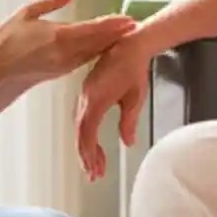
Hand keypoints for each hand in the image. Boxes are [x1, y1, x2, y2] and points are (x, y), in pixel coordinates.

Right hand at [0, 0, 136, 83]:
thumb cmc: (7, 41)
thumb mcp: (27, 13)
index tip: (129, 19)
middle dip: (118, 34)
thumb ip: (52, 2)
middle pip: (100, 42)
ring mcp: (66, 65)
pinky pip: (86, 59)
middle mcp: (66, 53)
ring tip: (126, 33)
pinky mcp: (63, 72)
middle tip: (136, 25)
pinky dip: (99, 51)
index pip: (94, 29)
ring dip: (111, 43)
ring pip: (95, 52)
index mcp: (59, 37)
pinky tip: (107, 46)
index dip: (113, 24)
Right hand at [74, 34, 152, 181]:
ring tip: (96, 164)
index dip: (90, 154)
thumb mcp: (135, 97)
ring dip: (87, 146)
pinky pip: (83, 116)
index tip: (96, 170)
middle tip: (95, 175)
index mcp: (95, 99)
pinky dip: (88, 132)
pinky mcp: (88, 90)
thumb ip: (129, 121)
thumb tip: (127, 142)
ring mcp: (85, 93)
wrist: (130, 41)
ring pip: (80, 126)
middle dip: (87, 156)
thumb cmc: (134, 67)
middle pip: (80, 132)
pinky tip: (94, 142)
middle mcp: (85, 97)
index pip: (87, 133)